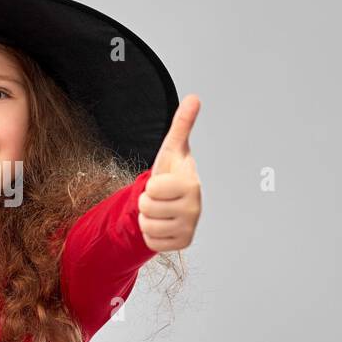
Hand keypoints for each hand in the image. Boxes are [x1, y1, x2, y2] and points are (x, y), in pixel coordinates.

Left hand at [138, 95, 201, 252]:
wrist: (173, 201)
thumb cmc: (172, 173)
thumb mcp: (172, 149)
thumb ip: (182, 124)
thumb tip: (194, 97)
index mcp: (192, 185)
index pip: (151, 188)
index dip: (150, 185)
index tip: (162, 183)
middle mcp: (195, 208)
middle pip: (146, 207)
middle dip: (146, 202)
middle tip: (160, 197)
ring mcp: (190, 228)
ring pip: (147, 226)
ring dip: (148, 218)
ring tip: (160, 210)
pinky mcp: (183, 244)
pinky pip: (151, 242)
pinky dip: (151, 234)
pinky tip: (163, 224)